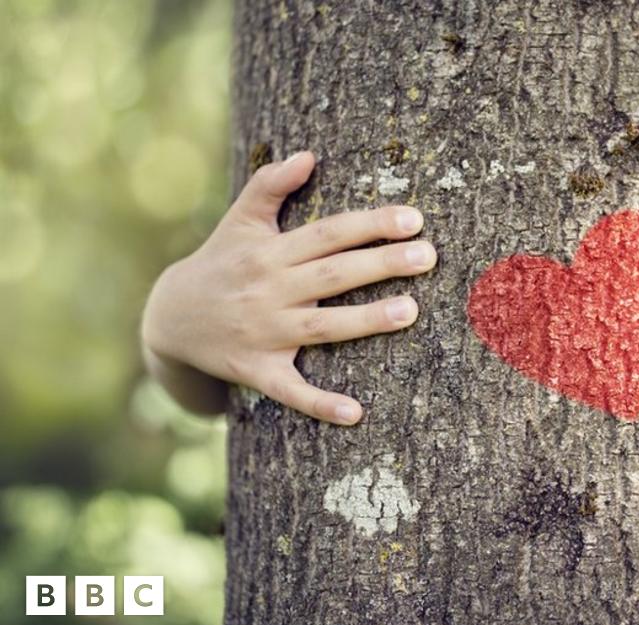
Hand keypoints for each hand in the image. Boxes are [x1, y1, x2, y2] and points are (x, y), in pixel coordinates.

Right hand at [141, 151, 436, 424]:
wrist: (168, 320)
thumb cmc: (220, 262)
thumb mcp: (239, 221)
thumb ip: (270, 185)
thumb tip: (308, 155)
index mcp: (269, 252)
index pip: (328, 234)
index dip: (370, 225)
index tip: (414, 219)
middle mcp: (268, 291)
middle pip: (333, 275)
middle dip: (381, 264)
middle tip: (428, 256)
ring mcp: (264, 333)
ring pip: (322, 328)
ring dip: (366, 321)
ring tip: (411, 311)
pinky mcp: (257, 371)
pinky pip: (291, 391)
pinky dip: (320, 403)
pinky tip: (355, 413)